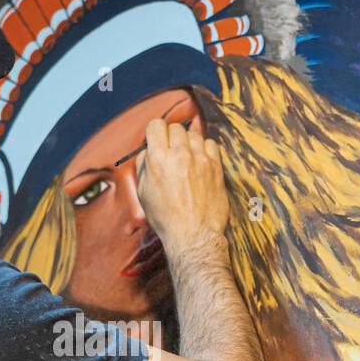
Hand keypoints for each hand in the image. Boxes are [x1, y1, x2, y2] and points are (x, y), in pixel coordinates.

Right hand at [136, 118, 228, 256]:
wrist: (193, 235)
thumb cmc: (166, 217)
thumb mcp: (143, 193)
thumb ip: (144, 166)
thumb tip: (148, 151)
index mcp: (158, 160)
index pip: (156, 125)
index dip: (155, 132)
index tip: (157, 141)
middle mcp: (179, 155)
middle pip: (175, 128)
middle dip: (171, 137)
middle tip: (171, 153)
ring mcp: (200, 159)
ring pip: (193, 134)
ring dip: (188, 143)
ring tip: (186, 160)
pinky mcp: (216, 166)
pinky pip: (211, 144)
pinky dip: (205, 149)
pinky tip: (200, 162)